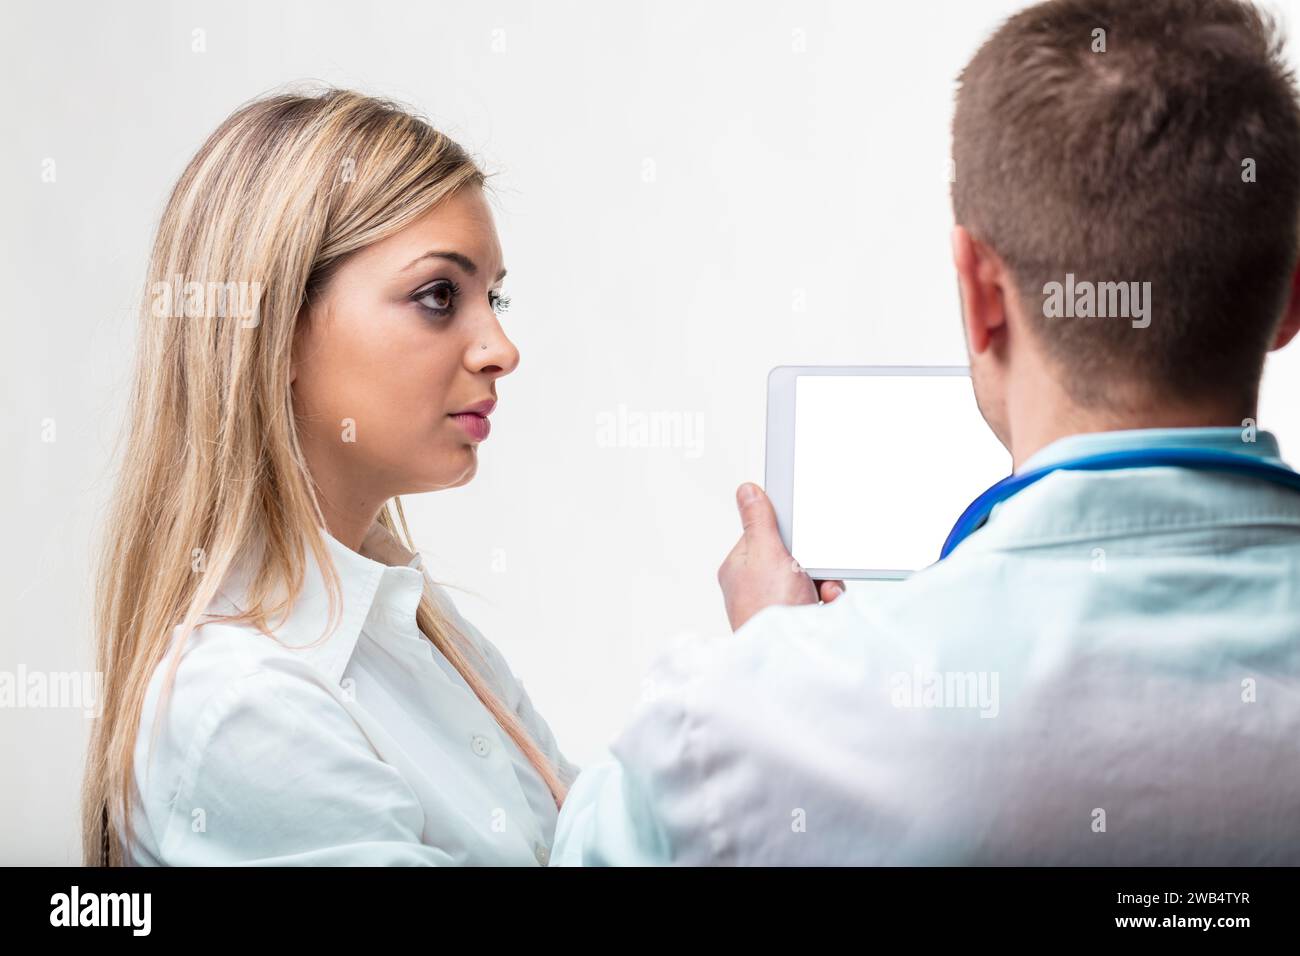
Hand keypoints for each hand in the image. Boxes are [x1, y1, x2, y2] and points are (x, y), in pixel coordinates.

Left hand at [717, 482, 845, 631]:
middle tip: (807, 569)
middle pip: (794, 555)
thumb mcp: (764, 554)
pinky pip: (824, 598)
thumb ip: (758, 521)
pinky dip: (830, 601)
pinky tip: (824, 607)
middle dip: (811, 561)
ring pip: (813, 577)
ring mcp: (780, 605)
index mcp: (741, 568)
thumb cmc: (766, 611)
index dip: (785, 531)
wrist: (789, 659)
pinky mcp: (801, 619)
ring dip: (824, 582)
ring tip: (819, 593)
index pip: (764, 534)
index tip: (797, 531)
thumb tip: (746, 492)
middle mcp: (758, 587)